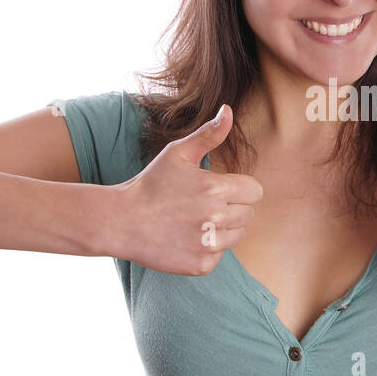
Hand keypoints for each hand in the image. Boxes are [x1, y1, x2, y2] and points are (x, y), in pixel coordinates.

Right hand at [103, 104, 262, 274]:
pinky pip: (220, 255)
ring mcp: (209, 243)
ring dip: (223, 230)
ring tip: (195, 221)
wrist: (121, 221)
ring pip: (237, 236)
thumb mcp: (178, 153)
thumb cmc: (151, 184)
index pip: (255, 192)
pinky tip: (186, 238)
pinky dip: (207, 249)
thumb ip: (208, 134)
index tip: (218, 190)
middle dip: (232, 209)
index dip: (239, 189)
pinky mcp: (201, 264)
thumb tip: (229, 110)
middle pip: (248, 214)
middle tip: (201, 206)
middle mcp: (217, 217)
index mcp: (217, 189)